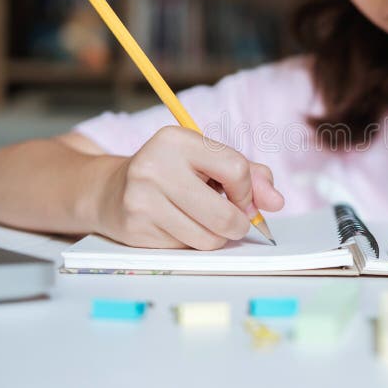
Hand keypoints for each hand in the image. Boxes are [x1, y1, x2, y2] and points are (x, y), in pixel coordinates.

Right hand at [96, 126, 283, 249]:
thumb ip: (250, 175)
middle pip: (224, 214)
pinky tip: (178, 225)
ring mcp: (142, 199)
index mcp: (177, 139)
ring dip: (216, 236)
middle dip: (238, 224)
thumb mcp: (209, 161)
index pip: (236, 170)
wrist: (111, 190)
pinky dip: (192, 242)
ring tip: (201, 219)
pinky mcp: (136, 229)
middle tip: (232, 220)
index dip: (247, 191)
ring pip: (208, 238)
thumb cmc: (172, 173)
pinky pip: (186, 248)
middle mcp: (155, 166)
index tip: (240, 197)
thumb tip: (276, 202)